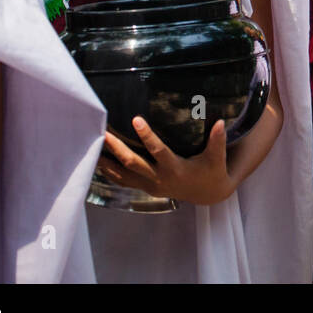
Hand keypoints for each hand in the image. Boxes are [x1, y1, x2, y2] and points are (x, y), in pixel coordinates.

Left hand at [96, 118, 235, 205]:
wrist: (207, 193)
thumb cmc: (212, 171)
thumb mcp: (217, 158)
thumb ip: (217, 140)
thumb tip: (220, 122)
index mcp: (175, 169)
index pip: (158, 151)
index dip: (147, 136)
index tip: (136, 119)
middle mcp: (159, 179)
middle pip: (132, 164)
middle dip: (116, 149)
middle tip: (103, 133)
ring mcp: (150, 185)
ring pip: (122, 175)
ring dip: (106, 163)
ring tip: (91, 148)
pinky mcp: (145, 187)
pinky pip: (122, 181)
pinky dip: (109, 172)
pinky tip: (98, 162)